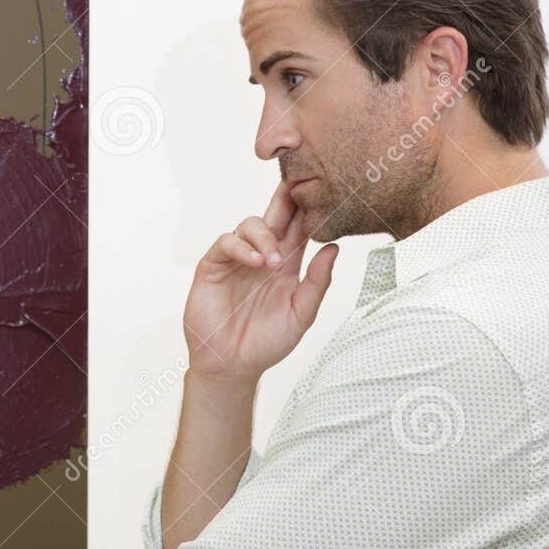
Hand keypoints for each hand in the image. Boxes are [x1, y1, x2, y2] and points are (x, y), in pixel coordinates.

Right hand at [182, 179, 339, 381]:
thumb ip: (317, 282)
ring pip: (250, 224)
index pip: (299, 228)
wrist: (233, 364)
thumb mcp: (301, 314)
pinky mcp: (214, 265)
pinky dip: (240, 246)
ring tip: (274, 262)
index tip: (324, 191)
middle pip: (275, 215)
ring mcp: (237, 258)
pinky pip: (226, 242)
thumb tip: (334, 249)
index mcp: (287, 264)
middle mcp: (263, 255)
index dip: (309, 209)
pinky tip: (254, 262)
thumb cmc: (267, 342)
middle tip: (297, 183)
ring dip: (264, 235)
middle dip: (285, 197)